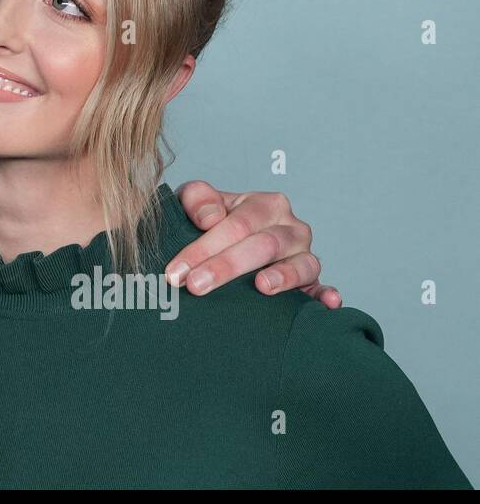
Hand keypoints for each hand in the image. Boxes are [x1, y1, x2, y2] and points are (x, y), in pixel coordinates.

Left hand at [164, 181, 340, 308]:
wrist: (229, 241)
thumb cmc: (211, 223)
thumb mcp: (198, 202)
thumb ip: (197, 199)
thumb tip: (210, 219)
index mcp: (265, 204)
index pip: (236, 224)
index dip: (203, 247)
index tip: (176, 271)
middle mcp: (290, 228)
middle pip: (262, 245)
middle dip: (226, 266)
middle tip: (196, 286)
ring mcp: (304, 255)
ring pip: (299, 264)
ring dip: (281, 277)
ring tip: (261, 287)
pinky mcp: (313, 282)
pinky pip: (323, 288)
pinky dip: (327, 295)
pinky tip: (326, 304)